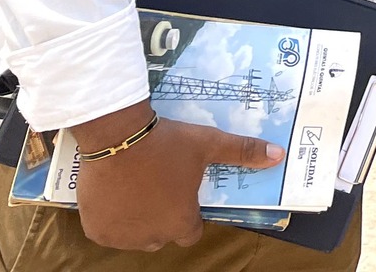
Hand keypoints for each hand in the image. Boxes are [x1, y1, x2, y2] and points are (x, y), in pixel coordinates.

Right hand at [75, 104, 285, 252]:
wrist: (116, 136)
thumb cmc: (166, 143)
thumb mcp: (208, 144)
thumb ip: (243, 152)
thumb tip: (279, 155)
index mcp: (180, 224)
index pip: (191, 232)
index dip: (189, 214)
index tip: (183, 193)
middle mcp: (151, 238)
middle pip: (162, 234)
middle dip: (163, 216)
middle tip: (160, 185)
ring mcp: (121, 237)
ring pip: (134, 235)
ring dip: (137, 218)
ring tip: (138, 186)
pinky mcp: (96, 231)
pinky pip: (108, 231)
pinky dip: (112, 217)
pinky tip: (117, 193)